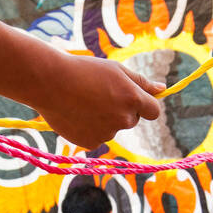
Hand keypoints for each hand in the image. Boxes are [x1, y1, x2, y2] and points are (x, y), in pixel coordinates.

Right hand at [37, 52, 162, 145]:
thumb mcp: (116, 70)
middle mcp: (123, 120)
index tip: (134, 99)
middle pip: (131, 119)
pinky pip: (96, 137)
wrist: (50, 82)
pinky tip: (76, 114)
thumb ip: (141, 82)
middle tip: (98, 94)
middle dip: (121, 110)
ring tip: (82, 102)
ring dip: (103, 119)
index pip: (154, 111)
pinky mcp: (91, 143)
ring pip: (112, 128)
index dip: (145, 105)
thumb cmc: (84, 70)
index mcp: (133, 99)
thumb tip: (163, 89)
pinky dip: (89, 129)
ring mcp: (107, 134)